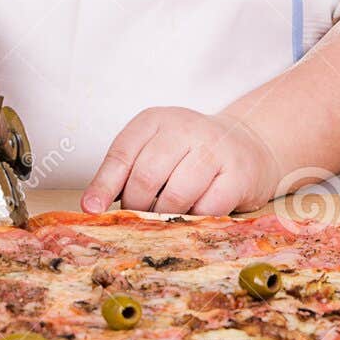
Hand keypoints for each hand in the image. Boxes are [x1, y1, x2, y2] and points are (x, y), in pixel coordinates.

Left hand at [82, 107, 281, 216]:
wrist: (248, 145)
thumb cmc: (191, 153)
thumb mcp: (155, 150)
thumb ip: (125, 172)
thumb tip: (92, 207)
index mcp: (156, 120)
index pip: (122, 153)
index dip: (104, 185)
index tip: (92, 210)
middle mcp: (186, 128)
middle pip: (146, 176)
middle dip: (136, 206)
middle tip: (140, 216)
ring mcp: (215, 149)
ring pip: (175, 195)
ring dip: (164, 216)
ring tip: (165, 216)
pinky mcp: (238, 174)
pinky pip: (206, 209)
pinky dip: (193, 220)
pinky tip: (193, 214)